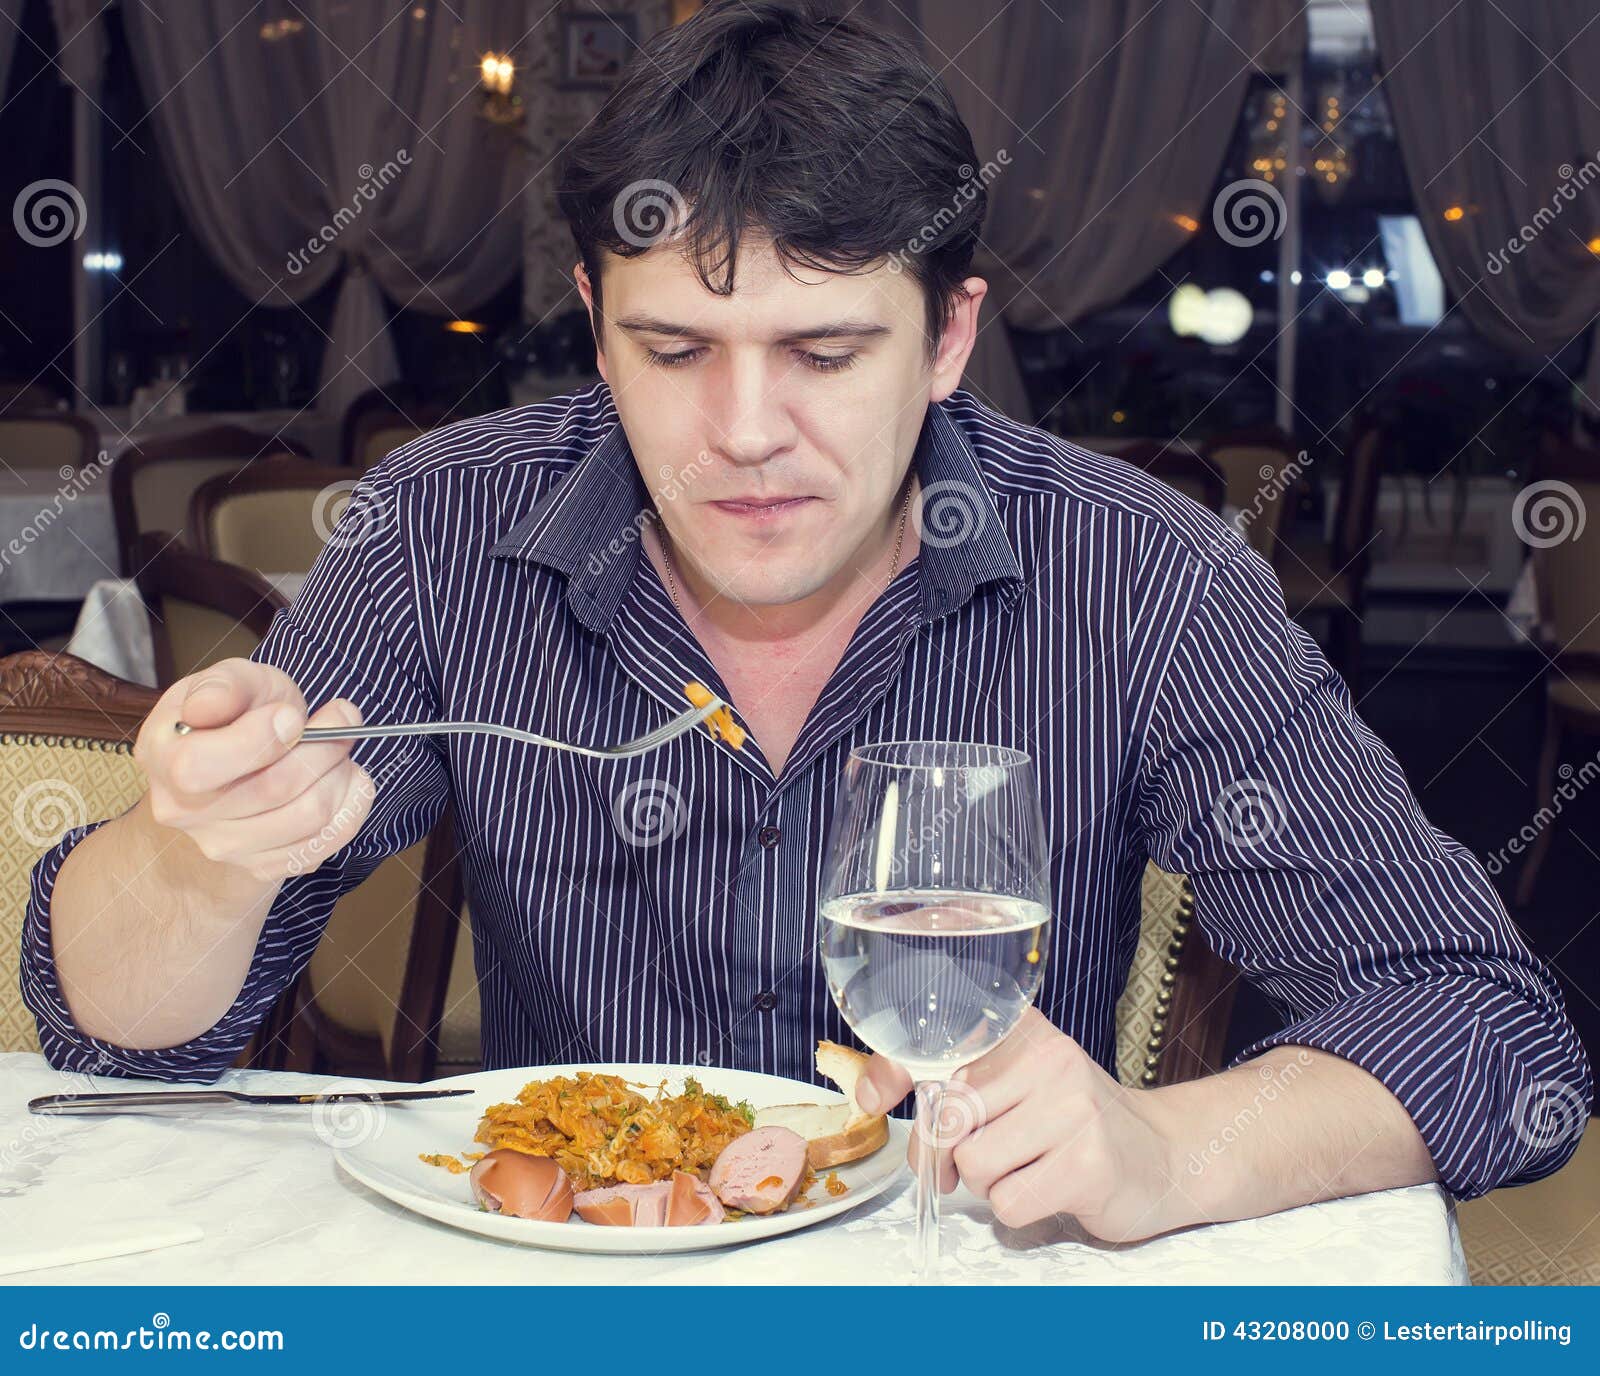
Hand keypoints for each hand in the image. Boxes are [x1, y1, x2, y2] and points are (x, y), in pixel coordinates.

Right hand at [135, 657, 373, 882]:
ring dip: (341, 772)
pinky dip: (352, 802)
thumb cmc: (237, 715)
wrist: (236, 767)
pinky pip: (329, 839)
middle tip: (342, 716)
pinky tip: (344, 777)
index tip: (293, 715)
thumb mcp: (232, 681)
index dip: (260, 739)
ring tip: (341, 746)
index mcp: (163, 758)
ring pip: (310, 814)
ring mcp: (224, 846)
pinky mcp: (264, 866)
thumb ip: (224, 686)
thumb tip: (209, 706)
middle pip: (274, 788)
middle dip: (324, 745)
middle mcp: (184, 812)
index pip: (201, 767)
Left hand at [854, 1008, 1182, 1240]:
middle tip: (957, 1166)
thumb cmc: (1073, 1122)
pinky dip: (1015, 1209)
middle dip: (941, 1154)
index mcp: (1024, 1030)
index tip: (872, 1098)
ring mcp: (1073, 1110)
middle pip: (947, 1117)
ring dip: (986, 1184)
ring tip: (1024, 1169)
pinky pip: (1007, 1202)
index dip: (892, 1071)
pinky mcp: (1088, 1165)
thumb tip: (874, 1096)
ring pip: (973, 1164)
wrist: (1162, 1155)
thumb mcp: (1019, 1082)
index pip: (940, 1043)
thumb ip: (957, 1082)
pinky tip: (1048, 1188)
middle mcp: (1049, 1059)